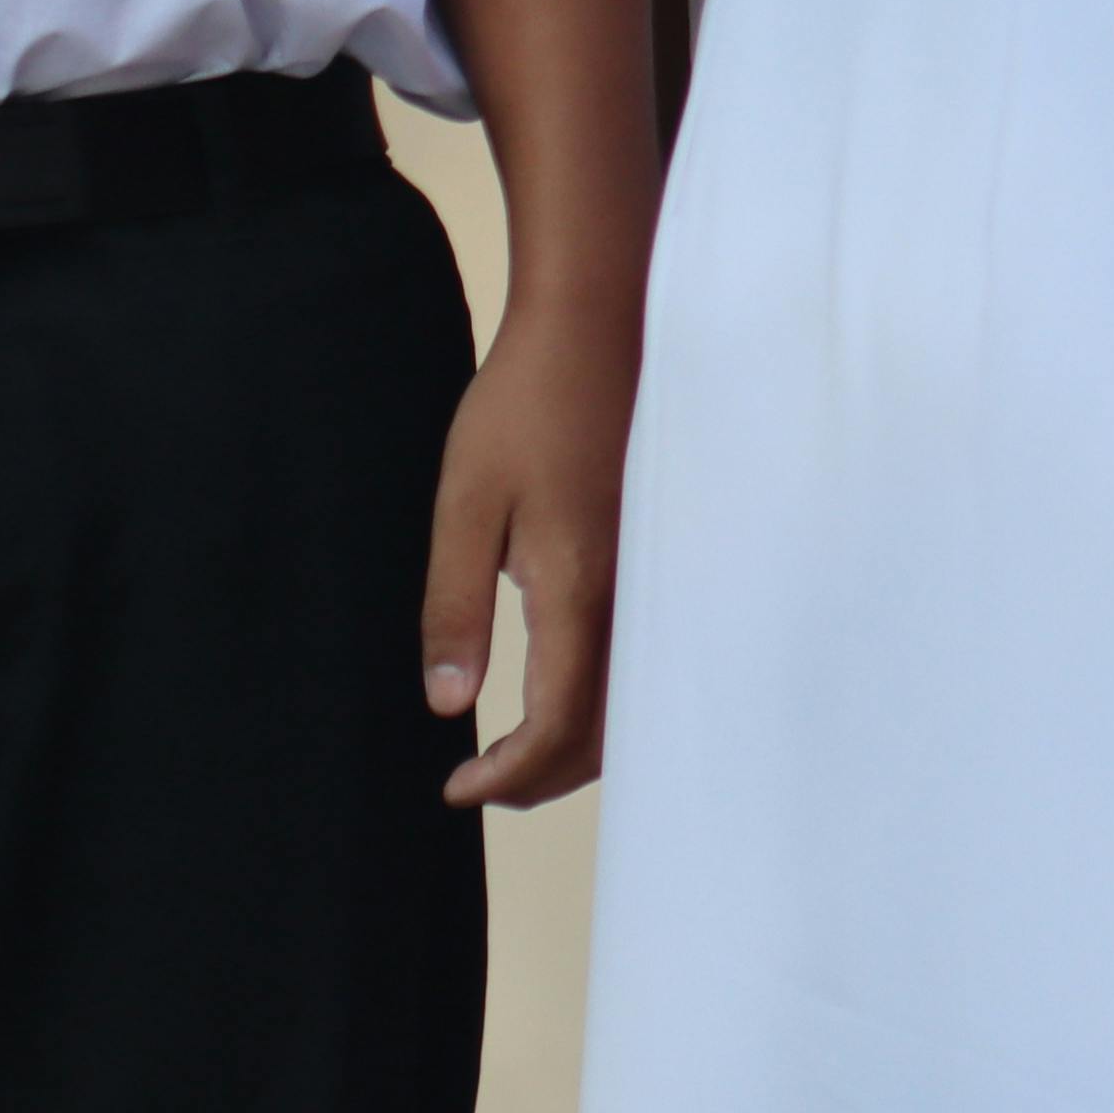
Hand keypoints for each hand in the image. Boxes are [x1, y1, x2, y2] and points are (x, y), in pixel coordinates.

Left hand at [422, 285, 638, 809]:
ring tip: (520, 751)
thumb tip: (448, 704)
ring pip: (640, 697)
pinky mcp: (665, 549)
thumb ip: (455, 608)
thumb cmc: (524, 406)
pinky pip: (649, 655)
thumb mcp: (464, 505)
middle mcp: (634, 591)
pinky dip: (613, 699)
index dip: (509, 775)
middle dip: (546, 776)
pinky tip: (572, 687)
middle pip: (611, 729)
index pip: (558, 723)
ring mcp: (659, 570)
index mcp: (579, 587)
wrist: (602, 323)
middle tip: (482, 784)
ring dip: (584, 742)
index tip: (457, 789)